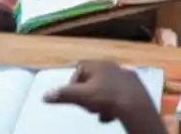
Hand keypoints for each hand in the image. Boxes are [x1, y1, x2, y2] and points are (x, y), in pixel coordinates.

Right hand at [43, 61, 159, 127]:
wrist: (135, 106)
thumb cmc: (106, 97)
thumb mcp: (80, 96)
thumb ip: (63, 95)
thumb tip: (45, 96)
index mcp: (99, 65)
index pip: (80, 68)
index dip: (73, 82)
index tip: (72, 96)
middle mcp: (113, 66)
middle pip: (93, 79)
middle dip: (87, 94)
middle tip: (86, 106)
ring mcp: (125, 76)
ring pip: (106, 88)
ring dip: (100, 102)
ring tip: (100, 113)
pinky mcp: (135, 88)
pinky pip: (118, 95)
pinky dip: (112, 105)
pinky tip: (111, 115)